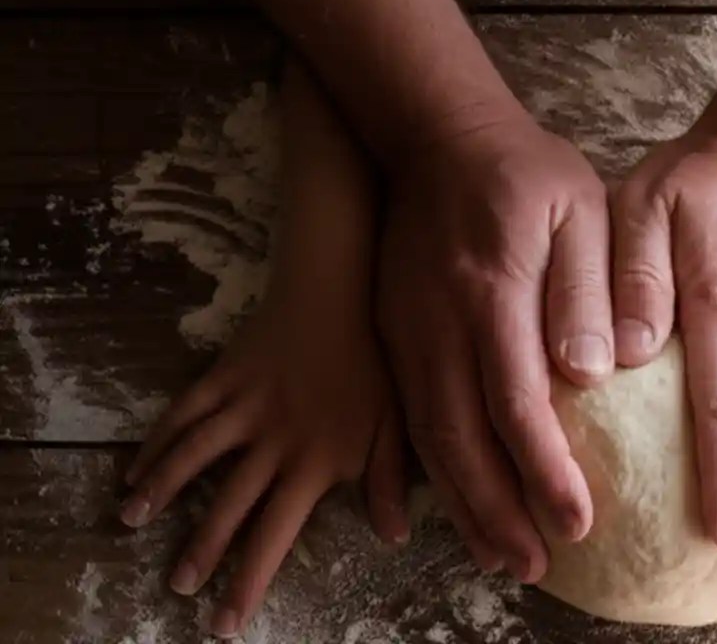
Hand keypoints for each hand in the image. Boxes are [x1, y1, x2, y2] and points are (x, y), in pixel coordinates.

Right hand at [121, 296, 408, 637]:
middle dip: (200, 552)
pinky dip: (157, 442)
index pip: (275, 535)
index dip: (248, 581)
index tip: (224, 621)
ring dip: (160, 491)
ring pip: (193, 457)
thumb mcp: (393, 426)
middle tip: (177, 587)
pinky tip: (135, 467)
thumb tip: (395, 536)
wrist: (340, 295)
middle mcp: (272, 442)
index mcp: (313, 462)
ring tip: (131, 522)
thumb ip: (387, 482)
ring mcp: (243, 408)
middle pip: (228, 507)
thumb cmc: (373, 363)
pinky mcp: (222, 378)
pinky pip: (183, 414)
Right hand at [376, 118, 610, 581]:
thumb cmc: (525, 174)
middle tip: (534, 565)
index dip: (545, 471)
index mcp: (492, 291)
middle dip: (497, 512)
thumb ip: (589, 287)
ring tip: (499, 555)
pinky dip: (427, 472)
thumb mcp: (578, 208)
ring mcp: (405, 332)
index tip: (577, 522)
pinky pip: (406, 418)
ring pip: (427, 438)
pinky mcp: (392, 336)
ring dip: (462, 505)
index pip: (517, 402)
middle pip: (460, 439)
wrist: (438, 137)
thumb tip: (591, 371)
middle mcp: (438, 323)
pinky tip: (452, 507)